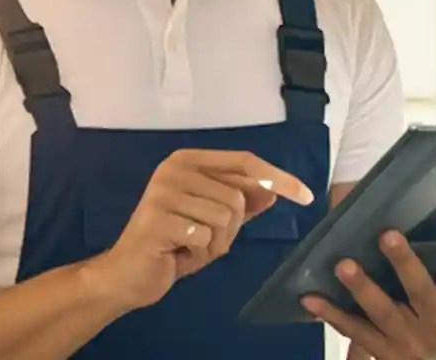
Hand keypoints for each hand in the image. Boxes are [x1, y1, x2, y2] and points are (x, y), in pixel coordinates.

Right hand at [97, 149, 314, 310]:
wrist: (128, 274)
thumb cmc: (173, 244)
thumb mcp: (214, 222)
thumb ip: (242, 205)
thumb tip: (274, 192)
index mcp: (189, 161)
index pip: (245, 162)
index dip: (278, 179)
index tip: (307, 196)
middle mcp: (174, 168)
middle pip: (238, 197)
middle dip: (231, 230)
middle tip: (203, 240)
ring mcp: (163, 192)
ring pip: (225, 218)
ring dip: (215, 244)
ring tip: (189, 247)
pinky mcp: (157, 219)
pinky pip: (206, 238)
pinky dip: (200, 254)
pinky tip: (177, 254)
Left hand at [303, 211, 435, 359]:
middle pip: (420, 290)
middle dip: (404, 263)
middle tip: (387, 234)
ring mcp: (407, 339)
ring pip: (383, 311)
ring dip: (362, 288)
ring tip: (343, 264)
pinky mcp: (380, 351)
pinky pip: (353, 330)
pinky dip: (331, 314)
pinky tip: (310, 296)